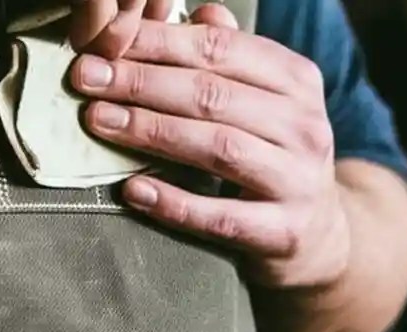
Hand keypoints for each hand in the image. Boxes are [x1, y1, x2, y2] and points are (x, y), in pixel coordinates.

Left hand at [70, 5, 349, 288]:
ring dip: (151, 132)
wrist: (320, 234)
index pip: (221, 50)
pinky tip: (133, 189)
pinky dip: (174, 202)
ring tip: (99, 121)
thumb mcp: (265, 100)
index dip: (158, 42)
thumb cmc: (275, 156)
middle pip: (212, 95)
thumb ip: (232, 58)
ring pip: (217, 147)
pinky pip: (221, 216)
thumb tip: (196, 14)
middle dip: (142, 83)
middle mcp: (304, 126)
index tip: (105, 39)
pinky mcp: (282, 232)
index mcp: (297, 81)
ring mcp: (297, 181)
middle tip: (87, 78)